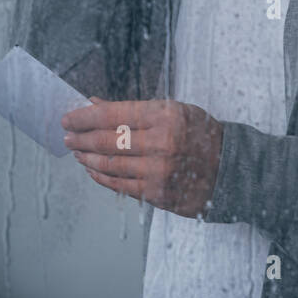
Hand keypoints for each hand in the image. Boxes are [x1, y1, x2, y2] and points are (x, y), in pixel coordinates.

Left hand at [62, 98, 224, 217]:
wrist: (231, 169)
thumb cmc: (200, 134)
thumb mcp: (173, 110)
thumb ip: (133, 109)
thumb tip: (95, 104)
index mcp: (165, 116)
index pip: (113, 114)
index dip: (84, 117)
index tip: (68, 118)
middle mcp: (161, 143)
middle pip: (107, 140)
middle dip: (81, 137)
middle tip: (67, 136)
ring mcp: (159, 171)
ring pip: (111, 164)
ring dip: (88, 157)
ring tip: (77, 151)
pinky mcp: (158, 194)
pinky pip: (120, 185)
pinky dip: (102, 176)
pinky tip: (93, 169)